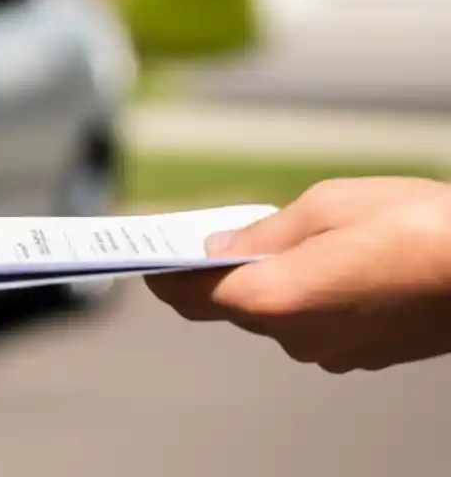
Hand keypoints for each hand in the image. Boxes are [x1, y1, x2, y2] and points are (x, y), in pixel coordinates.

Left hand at [146, 177, 450, 372]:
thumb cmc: (416, 226)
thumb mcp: (325, 206)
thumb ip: (261, 232)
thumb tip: (217, 247)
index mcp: (273, 299)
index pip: (189, 295)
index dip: (161, 274)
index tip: (144, 255)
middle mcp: (294, 337)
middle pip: (230, 306)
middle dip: (217, 272)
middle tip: (209, 233)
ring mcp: (330, 352)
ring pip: (274, 315)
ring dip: (268, 282)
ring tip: (284, 239)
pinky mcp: (362, 355)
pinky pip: (314, 324)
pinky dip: (305, 296)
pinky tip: (328, 263)